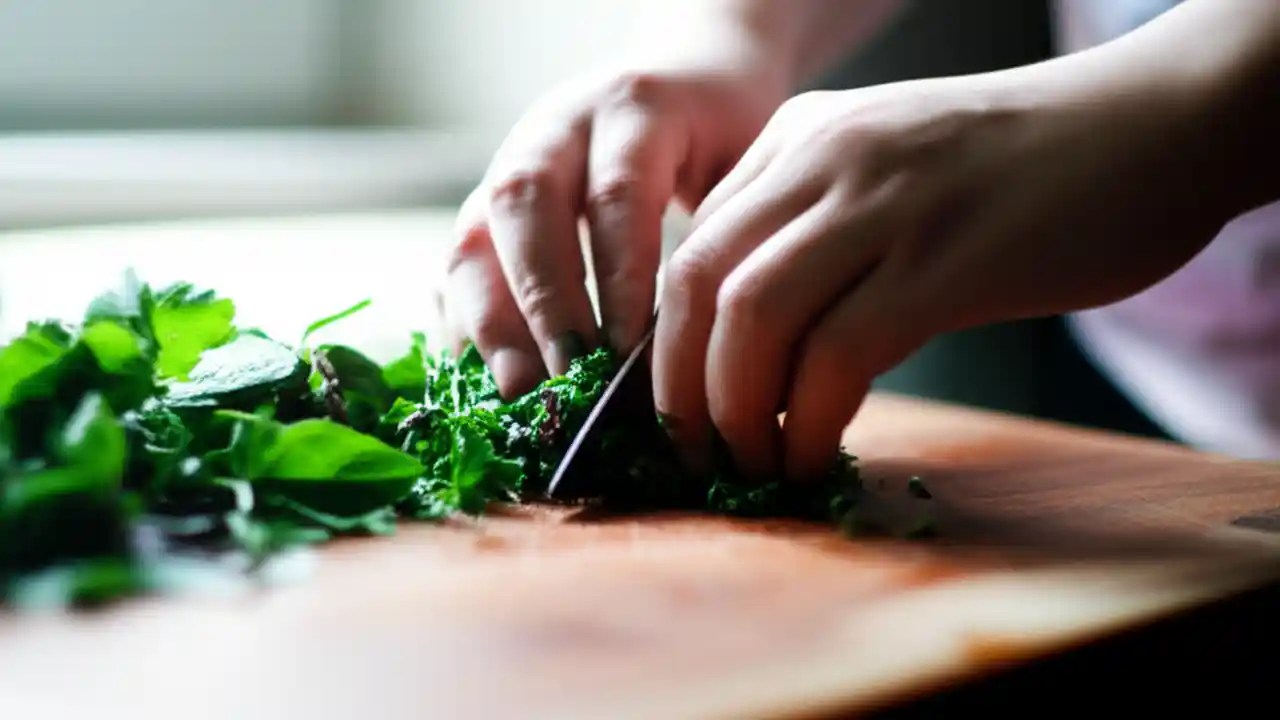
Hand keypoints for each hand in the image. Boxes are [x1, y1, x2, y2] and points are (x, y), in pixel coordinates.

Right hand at [442, 60, 787, 398]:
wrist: (688, 77)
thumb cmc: (725, 139)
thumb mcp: (743, 166)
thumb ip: (717, 235)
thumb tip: (695, 350)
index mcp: (633, 108)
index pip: (616, 193)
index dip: (619, 279)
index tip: (630, 354)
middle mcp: (557, 127)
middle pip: (525, 205)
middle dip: (543, 302)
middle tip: (569, 379)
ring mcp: (509, 162)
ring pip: (475, 233)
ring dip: (492, 319)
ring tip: (518, 391)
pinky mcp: (485, 203)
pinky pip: (457, 264)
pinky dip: (466, 323)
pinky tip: (486, 380)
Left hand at [655, 46, 1247, 480]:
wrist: (1151, 124)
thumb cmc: (1020, 164)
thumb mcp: (887, 162)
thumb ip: (813, 219)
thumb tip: (752, 328)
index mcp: (800, 137)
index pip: (692, 247)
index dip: (669, 344)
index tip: (681, 407)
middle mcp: (825, 159)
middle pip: (697, 283)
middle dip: (676, 386)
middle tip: (693, 450)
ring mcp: (884, 207)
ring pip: (751, 320)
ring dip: (733, 412)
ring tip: (751, 464)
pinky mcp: (944, 264)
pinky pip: (836, 357)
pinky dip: (805, 421)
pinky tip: (812, 455)